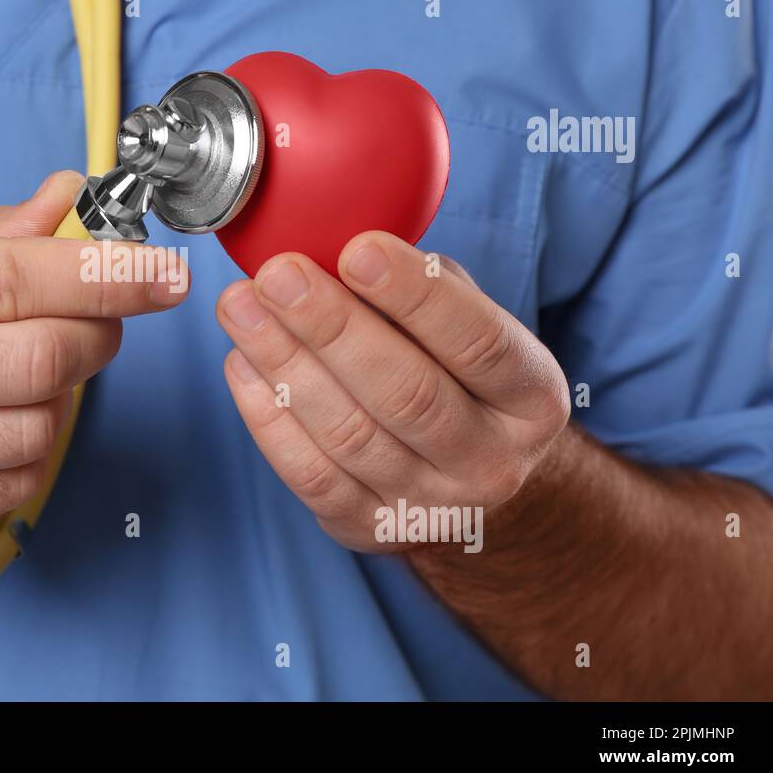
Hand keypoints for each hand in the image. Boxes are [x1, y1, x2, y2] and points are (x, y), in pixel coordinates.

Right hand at [0, 171, 187, 531]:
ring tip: (36, 362)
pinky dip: (37, 444)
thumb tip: (70, 202)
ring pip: (36, 428)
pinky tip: (8, 412)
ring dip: (66, 392)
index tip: (167, 272)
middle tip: (102, 316)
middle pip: (37, 359)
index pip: (9, 279)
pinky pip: (14, 483)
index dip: (105, 274)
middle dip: (98, 333)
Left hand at [216, 231, 568, 551]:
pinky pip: (310, 473)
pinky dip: (268, 416)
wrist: (474, 490)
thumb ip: (428, 290)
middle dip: (332, 327)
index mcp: (531, 398)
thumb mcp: (474, 330)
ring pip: (348, 433)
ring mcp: (429, 506)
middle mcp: (490, 461)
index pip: (480, 343)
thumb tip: (345, 243)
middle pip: (406, 393)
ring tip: (241, 307)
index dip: (417, 295)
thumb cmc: (461, 381)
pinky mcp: (369, 529)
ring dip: (284, 362)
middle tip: (278, 275)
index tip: (359, 249)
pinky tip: (242, 364)